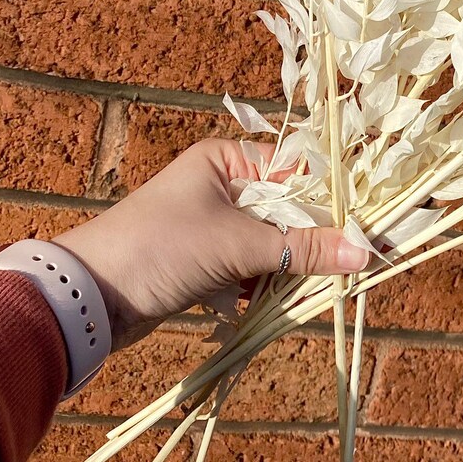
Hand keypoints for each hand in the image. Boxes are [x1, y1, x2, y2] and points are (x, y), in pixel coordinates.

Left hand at [52, 138, 367, 349]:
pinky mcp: (207, 262)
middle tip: (357, 261)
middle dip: (318, 237)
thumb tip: (366, 252)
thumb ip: (303, 249)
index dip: (336, 197)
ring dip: (292, 266)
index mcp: (228, 161)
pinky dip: (268, 284)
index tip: (374, 223)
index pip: (299, 169)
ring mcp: (215, 226)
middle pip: (291, 209)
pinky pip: (255, 268)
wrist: (88, 298)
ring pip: (276, 243)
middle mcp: (224, 186)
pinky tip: (278, 301)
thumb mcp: (237, 245)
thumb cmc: (159, 248)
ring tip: (317, 285)